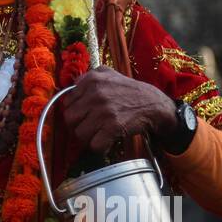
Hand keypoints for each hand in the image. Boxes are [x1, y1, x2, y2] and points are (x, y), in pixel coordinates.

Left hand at [59, 66, 178, 154]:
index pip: (67, 103)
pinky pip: (95, 145)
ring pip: (79, 134)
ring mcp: (103, 111)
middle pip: (69, 119)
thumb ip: (88, 77)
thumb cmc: (129, 91)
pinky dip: (99, 148)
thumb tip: (71, 86)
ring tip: (97, 135)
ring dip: (87, 138)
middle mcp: (95, 94)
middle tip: (88, 128)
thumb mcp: (108, 74)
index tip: (83, 116)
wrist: (153, 104)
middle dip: (77, 126)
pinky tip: (106, 143)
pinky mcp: (113, 126)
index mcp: (91, 80)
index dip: (75, 112)